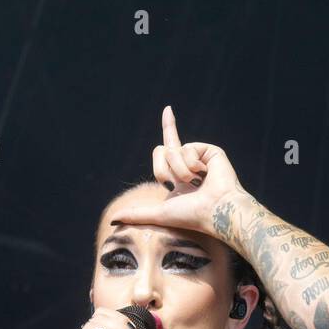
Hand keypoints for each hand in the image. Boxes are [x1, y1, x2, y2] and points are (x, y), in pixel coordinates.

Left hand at [108, 105, 243, 236]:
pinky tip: (205, 175)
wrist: (215, 212)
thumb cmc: (192, 216)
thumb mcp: (159, 214)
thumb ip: (136, 215)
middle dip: (164, 169)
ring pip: (172, 151)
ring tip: (196, 183)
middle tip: (180, 185)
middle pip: (162, 150)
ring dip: (180, 171)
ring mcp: (200, 157)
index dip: (169, 127)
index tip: (168, 108)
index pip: (167, 149)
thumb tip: (113, 219)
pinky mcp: (211, 152)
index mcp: (179, 177)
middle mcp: (189, 165)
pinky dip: (192, 164)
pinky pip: (188, 148)